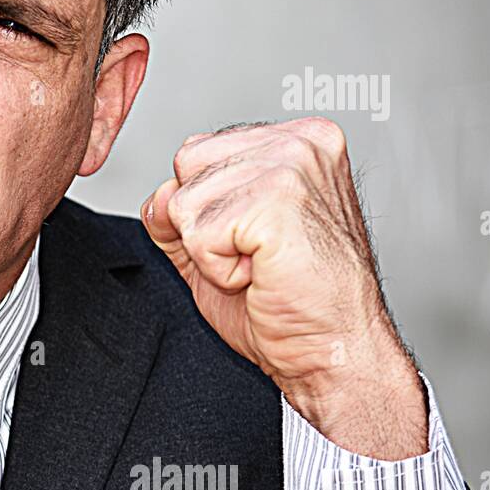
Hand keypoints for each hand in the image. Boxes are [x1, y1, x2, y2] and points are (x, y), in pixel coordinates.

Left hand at [141, 117, 426, 459]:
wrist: (332, 348)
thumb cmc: (294, 303)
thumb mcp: (219, 244)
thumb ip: (181, 212)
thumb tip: (157, 198)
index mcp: (293, 141)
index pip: (195, 153)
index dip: (205, 210)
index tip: (255, 238)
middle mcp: (297, 143)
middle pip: (184, 169)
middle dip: (203, 226)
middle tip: (256, 255)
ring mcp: (290, 165)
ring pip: (185, 203)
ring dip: (210, 251)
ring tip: (261, 265)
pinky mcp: (277, 199)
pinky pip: (197, 234)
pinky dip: (217, 270)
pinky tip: (261, 274)